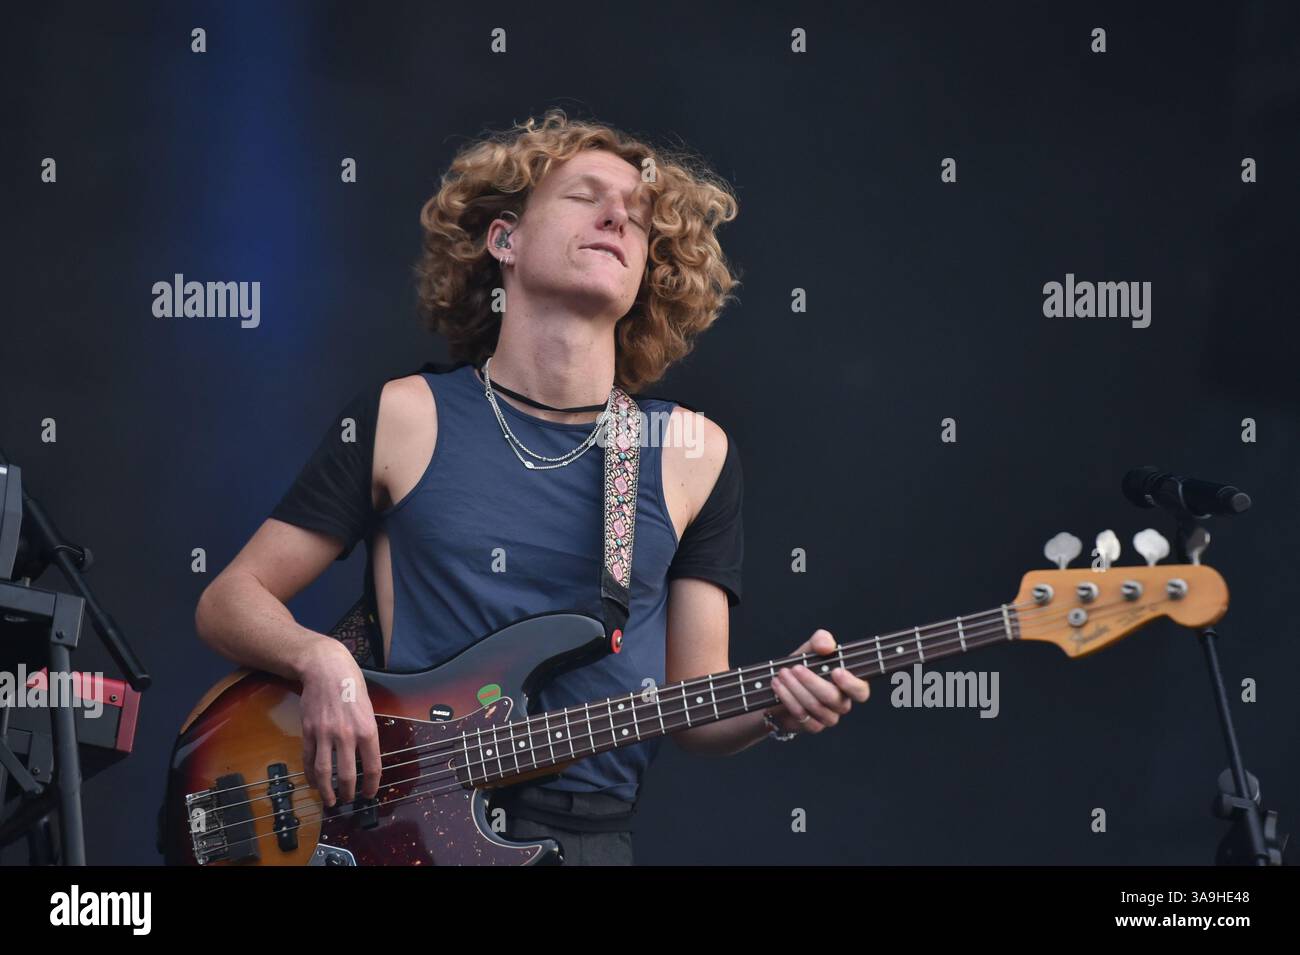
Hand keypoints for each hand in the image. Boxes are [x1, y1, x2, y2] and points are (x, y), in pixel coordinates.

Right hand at [297, 638, 381, 807]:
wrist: (326, 669)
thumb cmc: (351, 685)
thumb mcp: (368, 708)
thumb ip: (367, 732)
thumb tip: (365, 756)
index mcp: (367, 729)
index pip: (373, 766)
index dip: (372, 785)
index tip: (370, 793)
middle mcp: (347, 734)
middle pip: (347, 774)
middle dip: (348, 792)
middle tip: (348, 800)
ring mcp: (325, 734)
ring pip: (324, 771)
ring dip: (327, 790)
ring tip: (330, 800)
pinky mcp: (308, 731)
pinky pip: (308, 759)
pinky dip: (310, 775)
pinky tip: (314, 782)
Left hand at [766, 629, 869, 733]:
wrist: (782, 685)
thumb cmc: (804, 665)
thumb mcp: (811, 649)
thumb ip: (821, 641)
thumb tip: (827, 646)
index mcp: (848, 685)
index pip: (860, 690)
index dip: (851, 683)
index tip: (836, 671)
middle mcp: (842, 704)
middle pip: (834, 698)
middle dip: (812, 681)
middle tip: (795, 668)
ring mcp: (828, 717)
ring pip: (816, 706)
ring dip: (796, 688)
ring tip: (782, 674)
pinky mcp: (812, 726)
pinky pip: (802, 715)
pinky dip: (788, 698)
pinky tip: (778, 686)